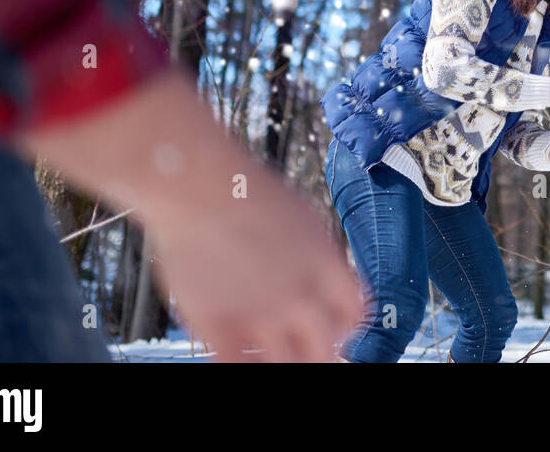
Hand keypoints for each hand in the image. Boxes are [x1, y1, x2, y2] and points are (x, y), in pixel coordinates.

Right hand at [22, 71, 362, 361]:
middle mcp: (300, 295)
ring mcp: (259, 314)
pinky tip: (236, 353)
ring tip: (268, 352)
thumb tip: (324, 276)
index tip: (335, 330)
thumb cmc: (240, 189)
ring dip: (280, 361)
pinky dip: (242, 363)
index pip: (355, 315)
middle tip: (305, 350)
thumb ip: (316, 254)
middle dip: (318, 353)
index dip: (345, 327)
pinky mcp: (217, 326)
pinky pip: (237, 366)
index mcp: (325, 264)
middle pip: (325, 351)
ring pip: (285, 366)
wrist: (194, 183)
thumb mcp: (299, 215)